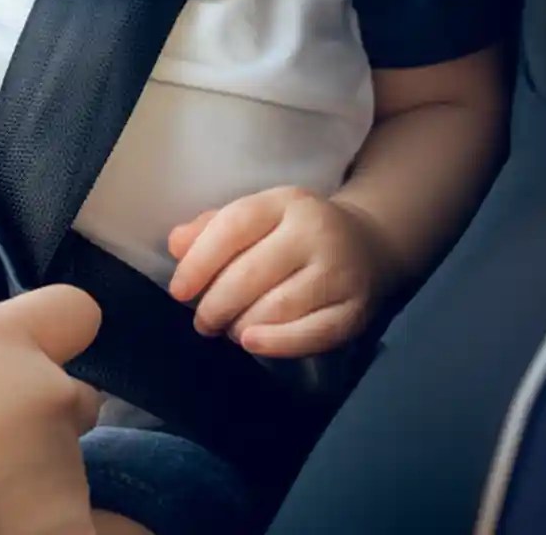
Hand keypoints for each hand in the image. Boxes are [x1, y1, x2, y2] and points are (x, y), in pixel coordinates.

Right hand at [0, 286, 103, 534]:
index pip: (72, 311)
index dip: (56, 334)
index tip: (30, 358)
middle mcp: (46, 394)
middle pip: (74, 401)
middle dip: (41, 424)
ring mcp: (62, 466)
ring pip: (66, 475)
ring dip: (31, 488)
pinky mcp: (66, 528)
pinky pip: (87, 532)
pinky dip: (55, 532)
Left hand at [168, 187, 396, 357]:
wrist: (369, 245)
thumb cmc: (292, 234)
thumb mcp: (255, 218)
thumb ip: (210, 229)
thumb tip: (176, 245)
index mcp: (285, 202)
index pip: (234, 226)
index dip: (200, 261)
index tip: (179, 291)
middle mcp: (316, 232)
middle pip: (252, 273)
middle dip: (216, 304)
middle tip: (203, 321)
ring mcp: (340, 271)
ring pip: (278, 306)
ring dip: (242, 325)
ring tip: (230, 329)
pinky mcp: (356, 309)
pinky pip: (313, 334)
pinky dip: (277, 344)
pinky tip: (252, 342)